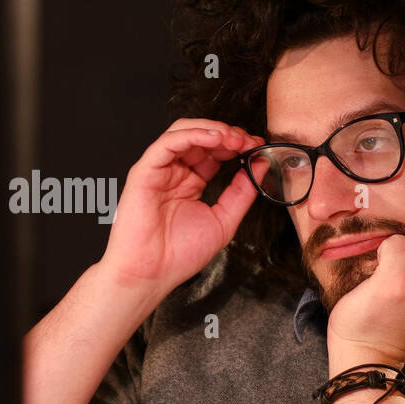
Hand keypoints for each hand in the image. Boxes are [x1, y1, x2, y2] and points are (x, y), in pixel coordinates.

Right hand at [97, 118, 264, 295]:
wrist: (151, 273)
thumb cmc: (178, 255)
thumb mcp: (223, 220)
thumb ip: (242, 192)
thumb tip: (259, 165)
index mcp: (190, 183)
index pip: (214, 152)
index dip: (237, 145)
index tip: (258, 147)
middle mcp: (174, 173)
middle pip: (201, 137)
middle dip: (229, 134)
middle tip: (249, 141)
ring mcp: (159, 170)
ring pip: (183, 132)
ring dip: (212, 130)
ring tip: (234, 138)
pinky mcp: (145, 171)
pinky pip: (167, 143)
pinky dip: (192, 135)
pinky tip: (214, 138)